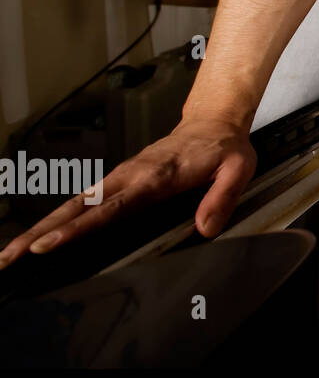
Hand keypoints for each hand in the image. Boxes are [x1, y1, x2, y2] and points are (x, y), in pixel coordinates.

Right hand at [0, 115, 256, 269]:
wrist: (213, 121)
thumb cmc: (222, 147)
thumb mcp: (237, 169)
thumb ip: (221, 198)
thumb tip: (204, 228)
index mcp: (155, 177)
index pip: (110, 207)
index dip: (78, 228)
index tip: (49, 244)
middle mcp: (131, 175)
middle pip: (77, 207)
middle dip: (41, 232)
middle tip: (11, 256)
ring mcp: (121, 176)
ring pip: (74, 203)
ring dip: (41, 228)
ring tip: (12, 253)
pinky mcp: (119, 179)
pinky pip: (84, 200)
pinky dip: (59, 218)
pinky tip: (41, 236)